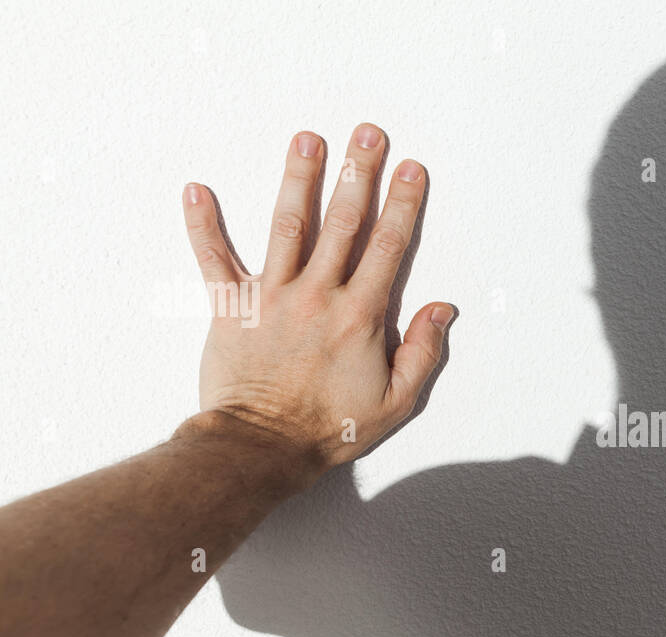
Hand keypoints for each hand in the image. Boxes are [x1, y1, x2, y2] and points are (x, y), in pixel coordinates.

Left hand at [182, 123, 455, 484]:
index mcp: (360, 316)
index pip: (388, 247)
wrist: (262, 448)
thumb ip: (423, 353)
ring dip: (298, 179)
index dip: (403, 204)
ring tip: (306, 140)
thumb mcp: (396, 403)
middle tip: (367, 133)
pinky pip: (214, 259)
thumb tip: (442, 310)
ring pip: (288, 226)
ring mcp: (272, 297)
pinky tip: (197, 190)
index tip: (411, 169)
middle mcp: (318, 296)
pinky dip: (203, 225)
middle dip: (358, 173)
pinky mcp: (232, 308)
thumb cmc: (329, 429)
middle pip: (343, 222)